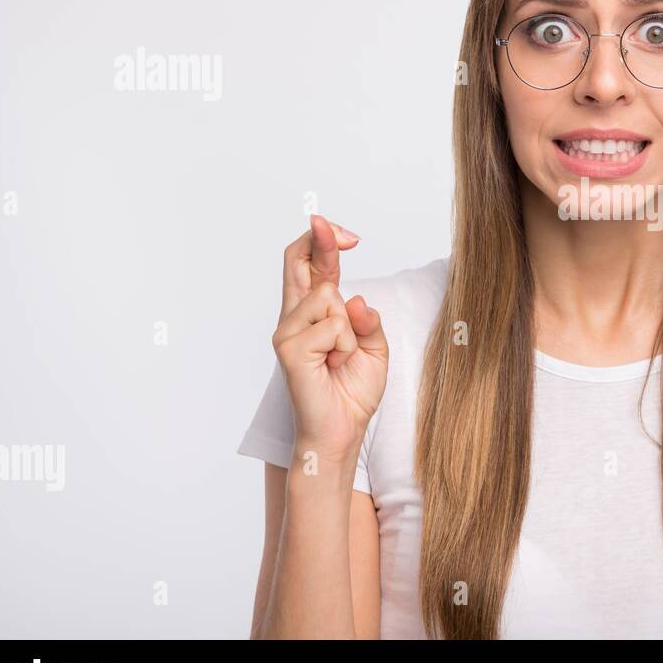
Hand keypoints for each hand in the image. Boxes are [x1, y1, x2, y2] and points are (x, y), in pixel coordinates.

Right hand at [272, 214, 388, 463]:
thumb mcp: (374, 349)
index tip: (344, 233)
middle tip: (342, 231)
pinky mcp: (289, 348)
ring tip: (342, 356)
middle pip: (295, 260)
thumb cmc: (352, 391)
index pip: (312, 266)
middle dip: (319, 238)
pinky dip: (346, 345)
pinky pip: (333, 326)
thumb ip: (368, 321)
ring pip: (329, 297)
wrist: (342, 430)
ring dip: (349, 328)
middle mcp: (295, 317)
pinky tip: (335, 365)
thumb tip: (356, 299)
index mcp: (315, 314)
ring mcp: (287, 331)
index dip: (324, 241)